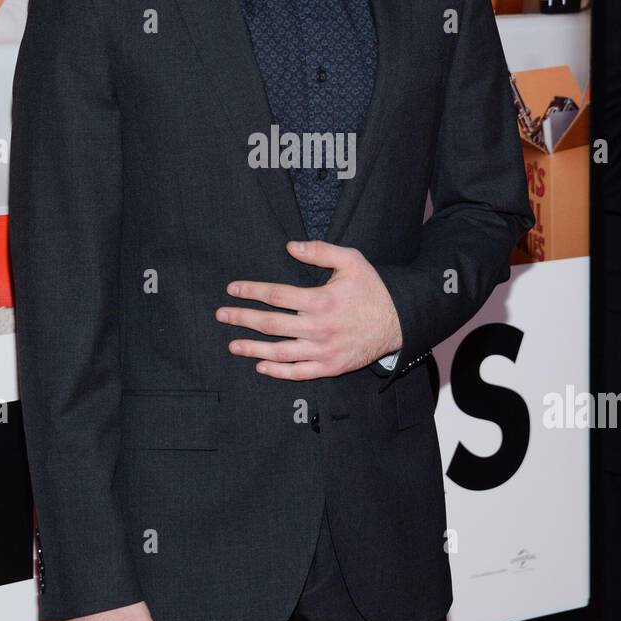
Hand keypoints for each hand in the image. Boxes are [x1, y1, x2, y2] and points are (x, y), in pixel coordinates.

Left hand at [216, 239, 402, 379]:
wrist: (399, 322)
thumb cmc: (373, 289)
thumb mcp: (352, 261)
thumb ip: (320, 251)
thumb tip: (290, 247)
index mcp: (320, 300)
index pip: (276, 295)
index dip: (251, 291)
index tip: (232, 289)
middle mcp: (318, 328)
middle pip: (270, 324)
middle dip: (242, 318)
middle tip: (221, 315)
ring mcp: (323, 351)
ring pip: (279, 352)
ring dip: (252, 348)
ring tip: (232, 345)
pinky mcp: (330, 367)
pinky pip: (299, 373)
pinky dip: (277, 371)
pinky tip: (260, 366)